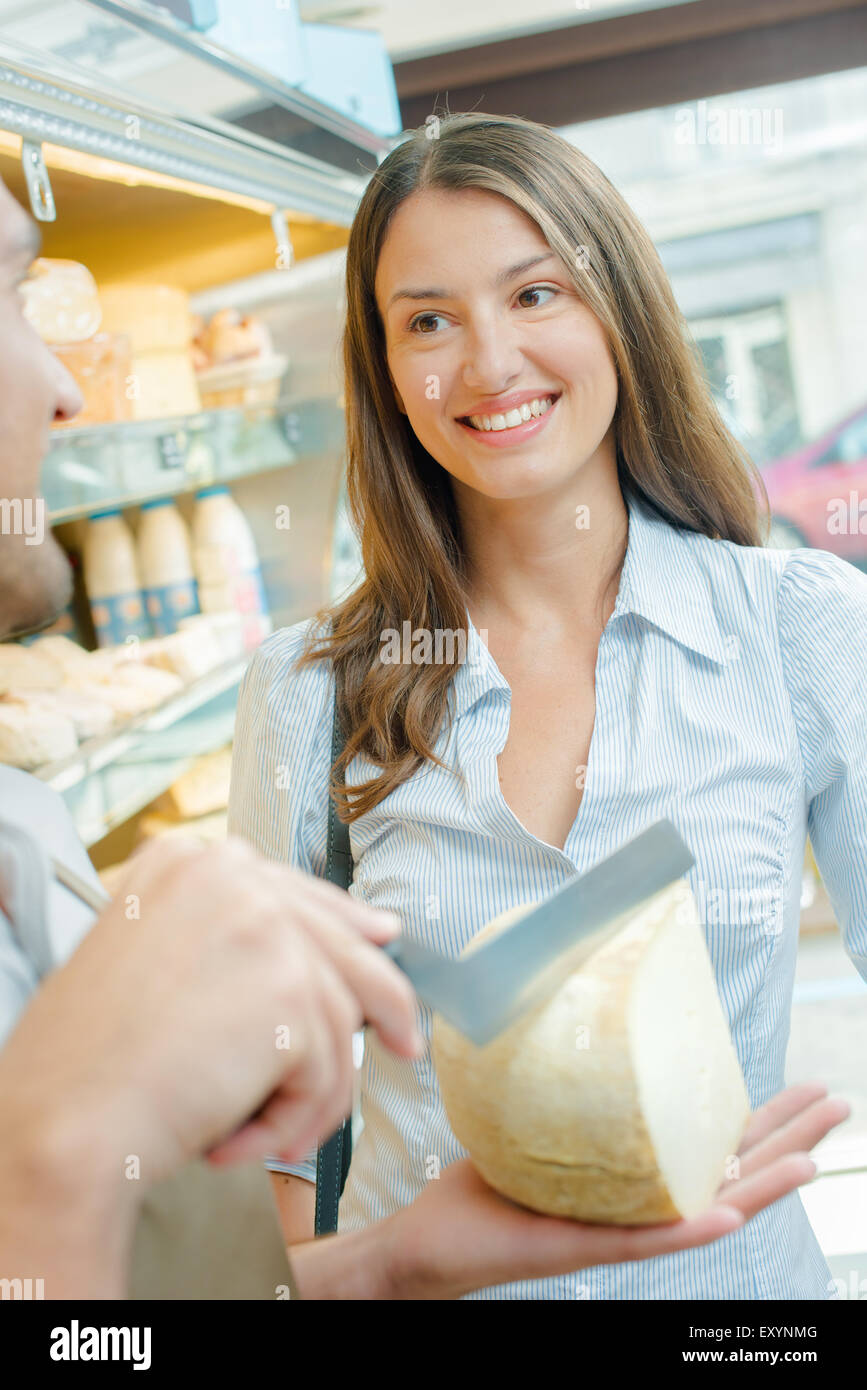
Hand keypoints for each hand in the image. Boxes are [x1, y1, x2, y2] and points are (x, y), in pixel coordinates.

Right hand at [0, 835, 421, 1188]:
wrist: (59, 1124)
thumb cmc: (93, 1064)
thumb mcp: (156, 962)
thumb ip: (241, 936)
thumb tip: (371, 931)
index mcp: (187, 859)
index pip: (291, 890)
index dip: (342, 925)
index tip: (380, 943)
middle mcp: (228, 872)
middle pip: (339, 940)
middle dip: (382, 999)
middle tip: (407, 1042)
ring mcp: (262, 925)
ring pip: (342, 1018)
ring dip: (311, 1094)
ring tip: (262, 1138)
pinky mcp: (289, 990)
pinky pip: (330, 1070)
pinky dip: (295, 1121)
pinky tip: (236, 1144)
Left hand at [383, 1082, 848, 1297]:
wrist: (432, 1237)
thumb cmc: (480, 1184)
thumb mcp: (531, 1119)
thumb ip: (558, 1080)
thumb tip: (566, 1002)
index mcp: (633, 1176)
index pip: (710, 1145)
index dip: (761, 1119)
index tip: (804, 1087)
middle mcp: (639, 1205)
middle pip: (731, 1172)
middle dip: (788, 1141)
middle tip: (838, 1105)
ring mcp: (620, 1230)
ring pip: (708, 1207)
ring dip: (763, 1184)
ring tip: (813, 1159)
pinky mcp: (587, 1248)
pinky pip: (651, 1239)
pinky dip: (692, 1227)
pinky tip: (729, 1210)